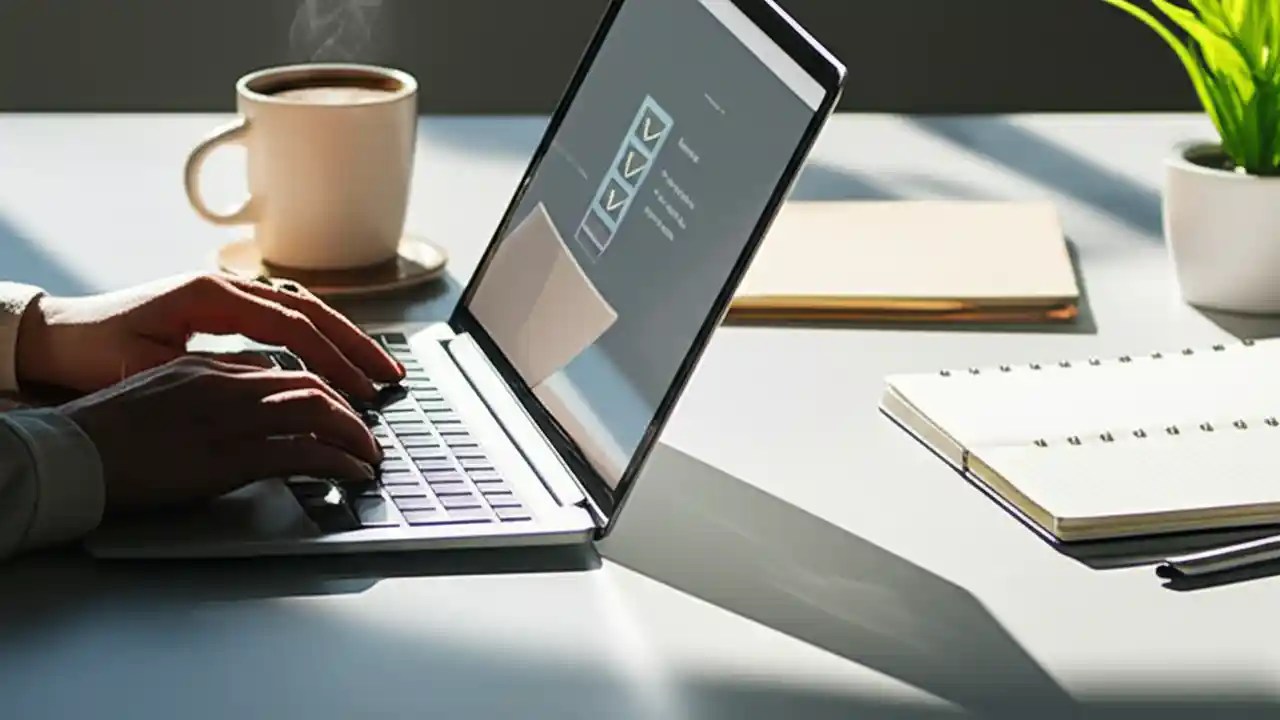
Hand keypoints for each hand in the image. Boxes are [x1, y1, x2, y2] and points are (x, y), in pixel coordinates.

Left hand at [16, 273, 402, 400]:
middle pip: (309, 309)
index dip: (333, 359)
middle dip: (355, 344)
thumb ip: (217, 372)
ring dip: (342, 337)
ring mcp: (226, 292)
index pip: (292, 325)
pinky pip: (285, 315)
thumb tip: (274, 380)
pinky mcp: (223, 306)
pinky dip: (317, 335)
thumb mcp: (155, 370)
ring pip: (302, 309)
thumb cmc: (97, 355)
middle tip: (389, 376)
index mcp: (211, 296)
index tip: (359, 389)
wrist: (59, 336)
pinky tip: (336, 356)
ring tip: (376, 366)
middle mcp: (225, 285)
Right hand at [60, 356, 379, 511]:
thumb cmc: (112, 429)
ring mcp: (230, 421)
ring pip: (316, 412)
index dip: (327, 384)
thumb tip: (259, 382)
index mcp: (211, 367)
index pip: (287, 367)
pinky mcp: (229, 460)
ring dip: (355, 433)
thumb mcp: (165, 388)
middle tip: (371, 428)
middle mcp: (227, 386)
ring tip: (371, 453)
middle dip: (352, 406)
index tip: (347, 402)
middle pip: (312, 384)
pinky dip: (338, 461)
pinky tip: (354, 472)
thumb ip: (212, 381)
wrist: (71, 454)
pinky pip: (302, 453)